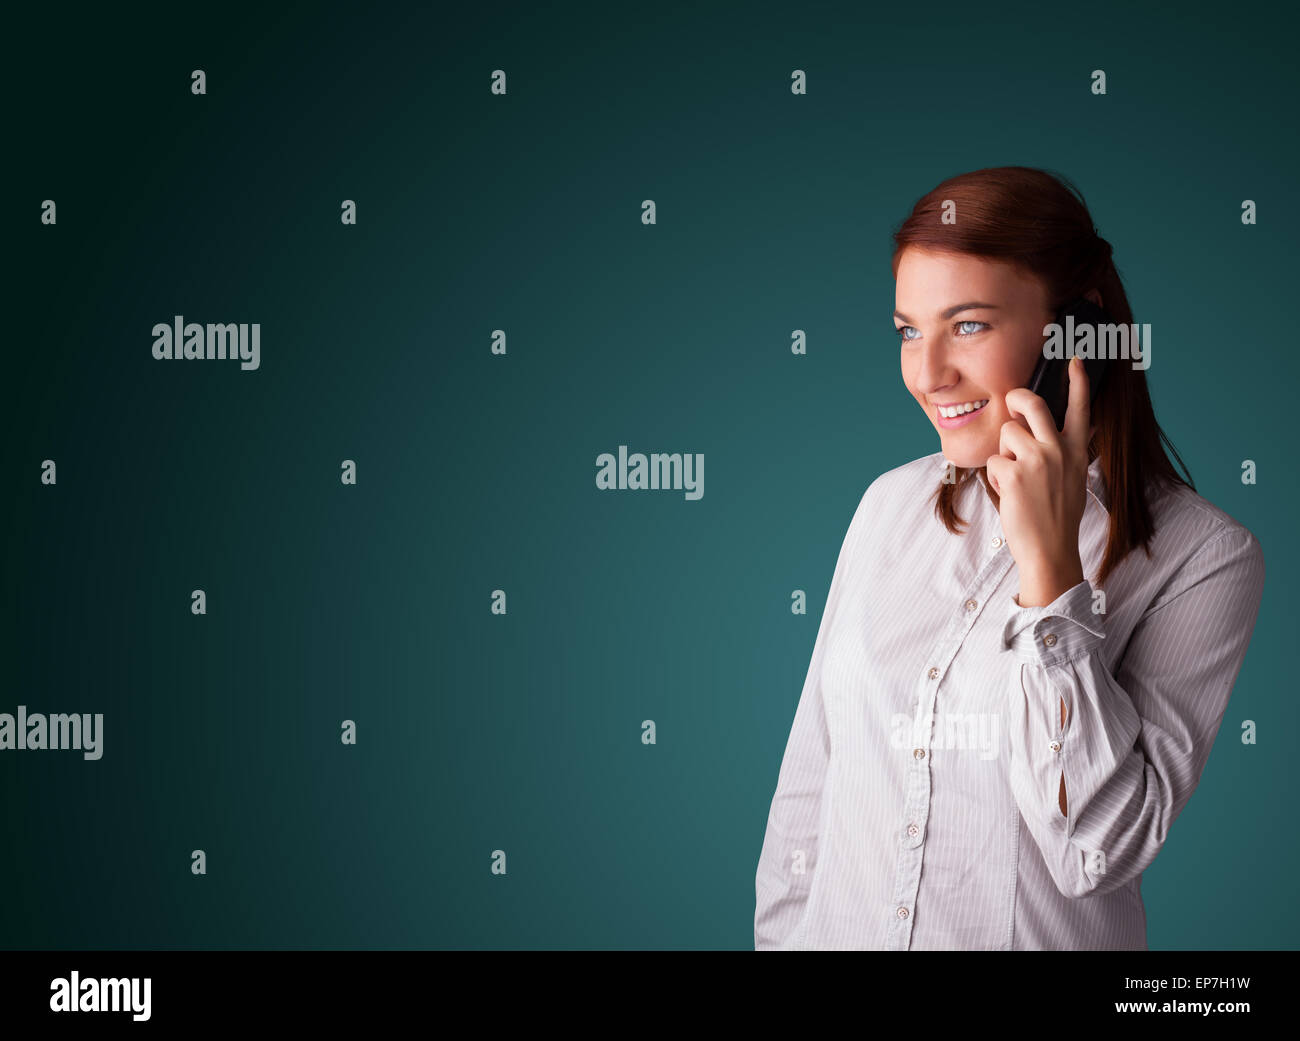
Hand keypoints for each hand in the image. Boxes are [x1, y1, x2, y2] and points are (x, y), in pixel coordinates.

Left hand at [986, 356, 1091, 607]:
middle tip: (1010, 402)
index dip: (1077, 381)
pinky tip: (1009, 495)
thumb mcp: (1072, 479)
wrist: (1050, 550)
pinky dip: (995, 478)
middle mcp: (1059, 450)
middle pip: (1033, 404)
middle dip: (1017, 397)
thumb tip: (1044, 432)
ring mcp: (1037, 460)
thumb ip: (1063, 453)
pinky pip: (993, 461)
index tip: (1076, 359)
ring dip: (1003, 451)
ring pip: (1007, 432)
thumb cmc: (1056, 516)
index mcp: (1076, 451)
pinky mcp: (1014, 474)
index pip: (1079, 408)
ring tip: (1015, 477)